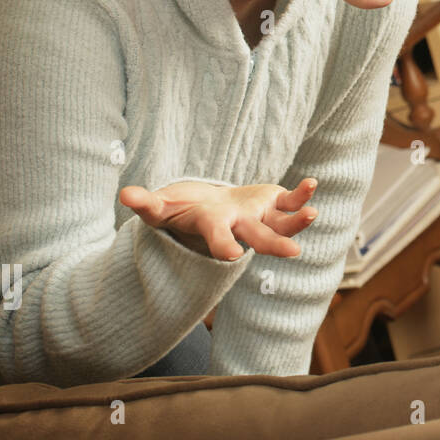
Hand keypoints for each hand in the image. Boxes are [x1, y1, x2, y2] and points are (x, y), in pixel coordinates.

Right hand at [120, 178, 318, 260]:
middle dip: (275, 245)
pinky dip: (302, 195)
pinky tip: (312, 184)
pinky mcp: (272, 203)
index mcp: (214, 228)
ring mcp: (260, 217)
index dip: (224, 246)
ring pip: (282, 224)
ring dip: (298, 221)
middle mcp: (240, 227)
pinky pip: (290, 201)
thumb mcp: (162, 207)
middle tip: (294, 253)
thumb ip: (147, 204)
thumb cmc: (182, 209)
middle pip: (259, 239)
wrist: (209, 209)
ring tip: (314, 214)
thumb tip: (125, 195)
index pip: (219, 240)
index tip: (231, 256)